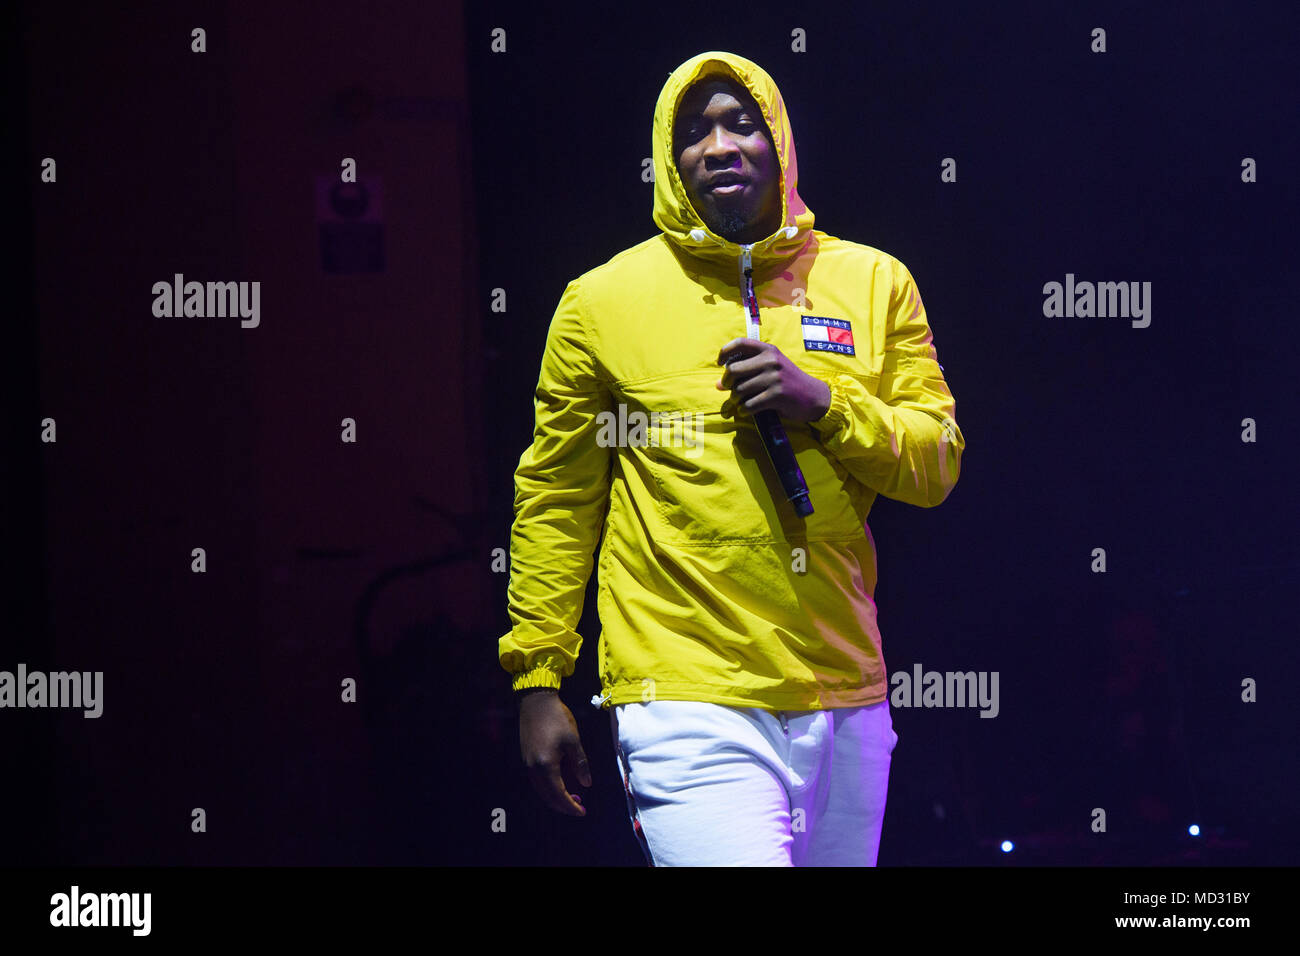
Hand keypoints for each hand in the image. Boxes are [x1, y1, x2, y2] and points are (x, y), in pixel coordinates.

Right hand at [518, 690, 590, 816]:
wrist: (535, 701)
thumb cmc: (557, 718)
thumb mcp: (573, 741)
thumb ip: (580, 764)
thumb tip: (587, 784)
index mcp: (546, 766)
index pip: (559, 795)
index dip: (571, 806)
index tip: (583, 812)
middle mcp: (533, 768)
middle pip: (547, 797)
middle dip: (563, 805)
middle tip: (579, 807)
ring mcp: (527, 763)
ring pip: (541, 790)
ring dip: (555, 797)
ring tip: (572, 797)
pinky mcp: (526, 757)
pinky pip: (537, 780)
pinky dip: (548, 787)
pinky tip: (559, 782)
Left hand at [716, 338, 831, 422]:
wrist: (814, 396)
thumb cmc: (788, 382)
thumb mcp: (771, 369)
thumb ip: (746, 372)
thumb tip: (718, 384)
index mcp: (768, 350)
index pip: (740, 343)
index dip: (725, 352)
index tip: (720, 363)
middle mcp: (771, 361)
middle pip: (733, 370)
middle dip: (726, 383)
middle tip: (730, 389)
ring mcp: (774, 378)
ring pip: (739, 390)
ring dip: (735, 399)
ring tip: (741, 402)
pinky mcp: (777, 395)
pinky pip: (749, 405)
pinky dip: (743, 410)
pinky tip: (747, 410)